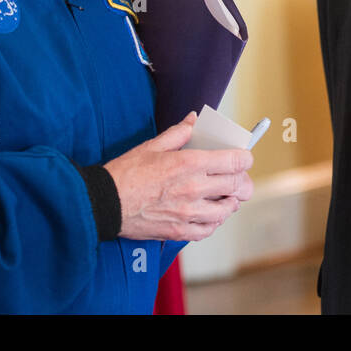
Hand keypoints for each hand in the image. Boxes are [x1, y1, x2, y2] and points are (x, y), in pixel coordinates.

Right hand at [103, 112, 254, 241]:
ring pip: (226, 209)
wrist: (105, 203)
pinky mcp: (179, 230)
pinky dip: (213, 222)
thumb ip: (179, 133)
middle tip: (238, 178)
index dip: (245, 158)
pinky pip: (208, 229)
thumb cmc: (126, 173)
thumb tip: (194, 120)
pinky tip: (210, 215)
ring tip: (226, 197)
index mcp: (189, 163)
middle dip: (241, 180)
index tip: (244, 158)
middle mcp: (194, 188)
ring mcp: (188, 212)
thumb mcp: (152, 145)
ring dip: (229, 202)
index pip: (235, 161)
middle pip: (236, 185)